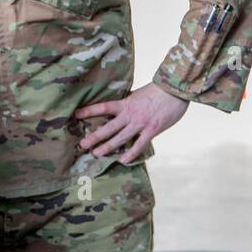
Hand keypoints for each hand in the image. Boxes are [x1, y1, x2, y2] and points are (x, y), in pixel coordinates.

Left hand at [74, 83, 188, 163]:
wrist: (176, 90)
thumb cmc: (157, 91)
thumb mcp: (137, 94)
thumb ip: (127, 102)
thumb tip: (117, 106)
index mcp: (125, 103)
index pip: (102, 107)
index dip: (88, 111)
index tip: (75, 115)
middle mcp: (130, 114)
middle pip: (108, 127)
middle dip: (94, 136)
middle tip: (82, 144)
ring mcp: (141, 123)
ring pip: (120, 138)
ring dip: (107, 147)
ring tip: (96, 153)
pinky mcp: (152, 130)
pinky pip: (139, 145)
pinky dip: (130, 153)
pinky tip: (122, 160)